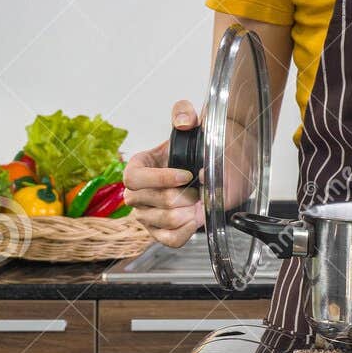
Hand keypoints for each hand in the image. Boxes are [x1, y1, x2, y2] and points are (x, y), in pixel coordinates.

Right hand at [122, 100, 204, 247]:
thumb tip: (183, 121)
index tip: (186, 175)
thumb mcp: (193, 124)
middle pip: (150, 201)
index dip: (160, 179)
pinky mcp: (161, 231)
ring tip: (199, 200)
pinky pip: (169, 239)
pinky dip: (185, 232)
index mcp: (137, 167)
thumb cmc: (200, 147)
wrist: (217, 166)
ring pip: (162, 220)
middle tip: (198, 188)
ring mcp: (146, 214)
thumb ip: (184, 113)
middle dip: (181, 195)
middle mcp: (136, 193)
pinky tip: (196, 219)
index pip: (134, 178)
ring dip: (186, 211)